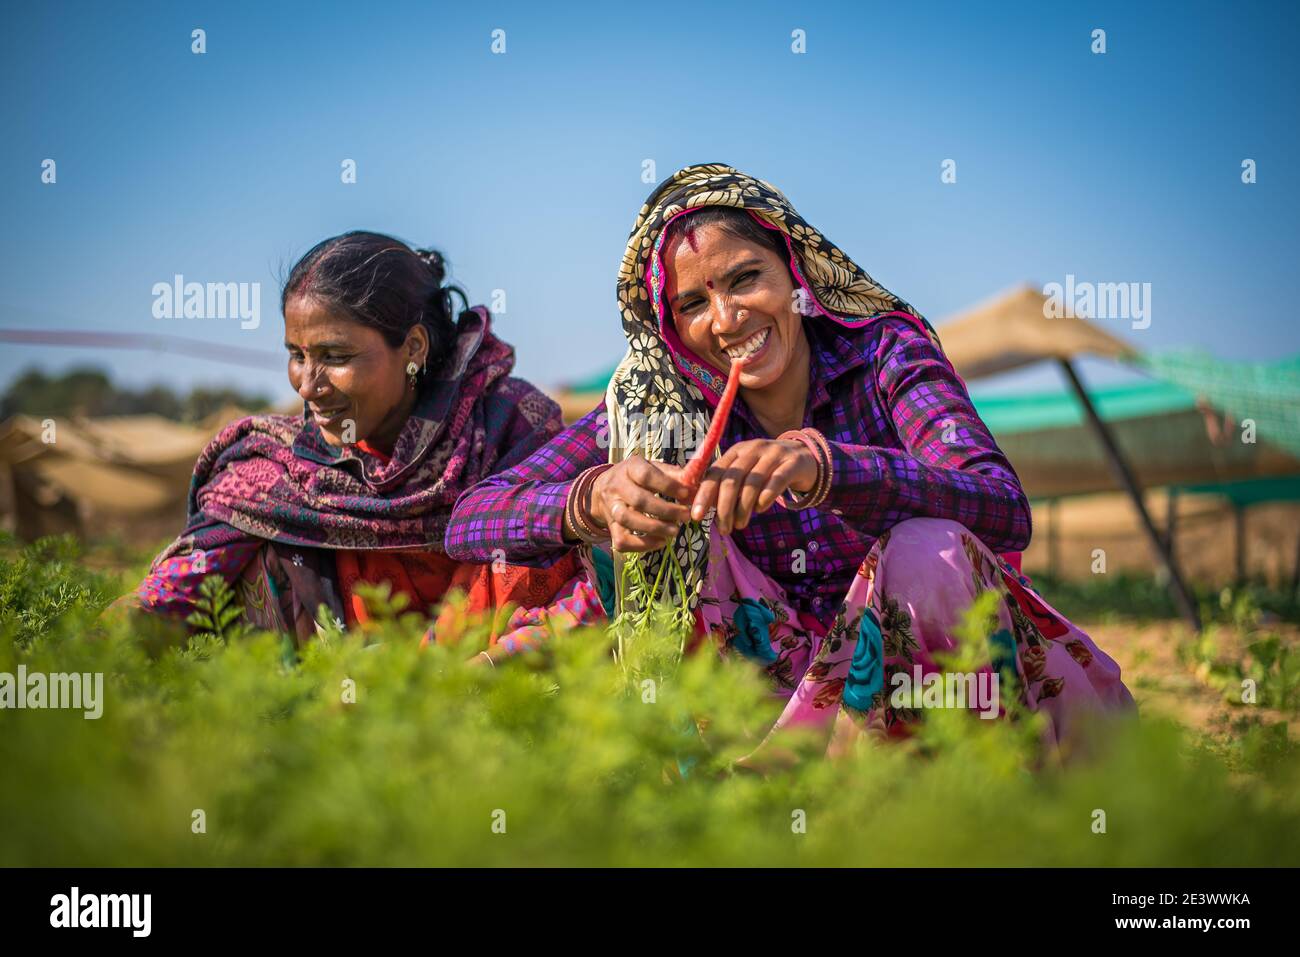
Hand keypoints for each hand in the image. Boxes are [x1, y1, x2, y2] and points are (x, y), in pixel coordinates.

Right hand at [589, 456, 692, 552]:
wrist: (602, 489)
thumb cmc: (637, 478)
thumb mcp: (653, 468)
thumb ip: (673, 475)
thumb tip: (693, 484)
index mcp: (630, 468)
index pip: (646, 475)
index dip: (667, 485)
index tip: (686, 494)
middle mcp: (616, 486)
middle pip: (639, 500)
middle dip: (666, 510)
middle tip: (685, 516)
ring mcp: (610, 507)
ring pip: (628, 520)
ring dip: (654, 528)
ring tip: (674, 531)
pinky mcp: (610, 527)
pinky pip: (621, 540)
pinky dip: (642, 545)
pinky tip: (660, 542)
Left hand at [684, 439, 818, 534]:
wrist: (805, 457)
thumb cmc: (768, 470)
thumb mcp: (746, 473)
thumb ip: (725, 486)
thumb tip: (701, 508)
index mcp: (736, 451)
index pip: (715, 472)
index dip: (704, 495)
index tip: (697, 516)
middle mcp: (753, 449)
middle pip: (732, 480)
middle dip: (724, 508)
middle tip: (724, 528)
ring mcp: (773, 454)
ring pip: (752, 483)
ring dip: (743, 508)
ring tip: (740, 525)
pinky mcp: (792, 463)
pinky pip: (776, 481)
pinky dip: (766, 498)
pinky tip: (760, 510)